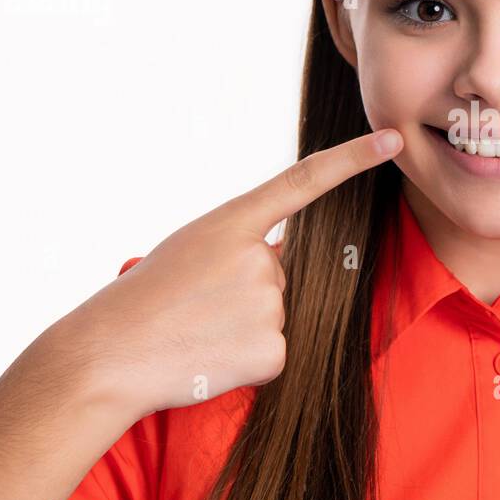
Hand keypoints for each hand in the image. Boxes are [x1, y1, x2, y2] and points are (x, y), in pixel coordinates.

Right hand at [50, 129, 403, 422]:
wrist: (107, 356)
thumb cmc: (143, 301)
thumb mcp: (189, 250)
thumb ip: (241, 246)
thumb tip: (284, 260)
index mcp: (231, 223)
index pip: (304, 181)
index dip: (352, 159)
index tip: (391, 141)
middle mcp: (258, 258)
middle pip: (280, 274)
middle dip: (246, 292)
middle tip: (196, 306)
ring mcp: (269, 303)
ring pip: (277, 314)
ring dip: (243, 326)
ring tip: (196, 331)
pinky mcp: (275, 349)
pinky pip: (275, 351)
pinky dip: (246, 359)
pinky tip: (211, 356)